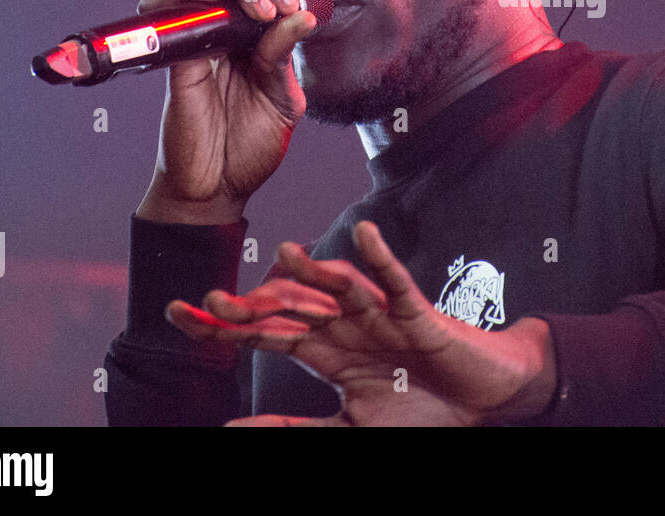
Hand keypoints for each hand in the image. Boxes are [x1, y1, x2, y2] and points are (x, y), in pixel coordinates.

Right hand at [136, 0, 316, 224]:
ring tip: (257, 3)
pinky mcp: (172, 52)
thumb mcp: (284, 101)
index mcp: (254, 31)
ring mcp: (195, 34)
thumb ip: (286, 56)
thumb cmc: (250, 147)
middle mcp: (222, 25)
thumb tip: (301, 14)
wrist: (217, 189)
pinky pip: (171, 5)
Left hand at [166, 221, 556, 425]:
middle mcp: (346, 328)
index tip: (182, 315)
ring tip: (281, 254)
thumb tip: (231, 427)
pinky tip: (365, 234)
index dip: (225, 326)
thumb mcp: (348, 429)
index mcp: (327, 353)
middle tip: (208, 300)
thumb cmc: (422, 412)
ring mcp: (380, 318)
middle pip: (292, 309)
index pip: (267, 333)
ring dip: (312, 270)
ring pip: (338, 287)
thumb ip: (293, 429)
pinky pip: (396, 282)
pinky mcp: (417, 314)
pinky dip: (380, 259)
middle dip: (251, 305)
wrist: (482, 403)